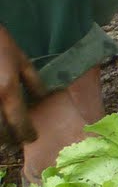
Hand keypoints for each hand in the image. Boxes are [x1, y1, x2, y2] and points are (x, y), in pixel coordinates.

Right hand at [0, 25, 40, 145]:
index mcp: (7, 90)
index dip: (26, 133)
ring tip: (5, 135)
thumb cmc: (0, 45)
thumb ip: (33, 81)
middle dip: (8, 139)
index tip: (31, 138)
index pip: (19, 120)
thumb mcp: (21, 60)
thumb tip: (44, 98)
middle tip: (15, 141)